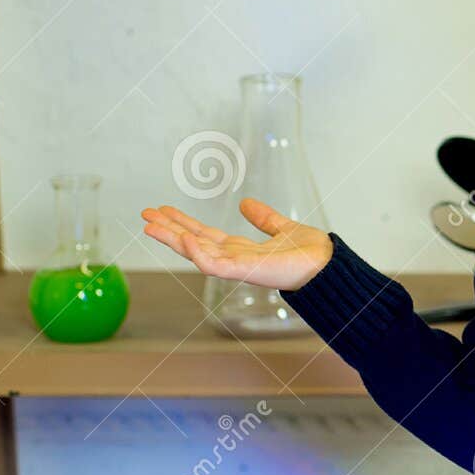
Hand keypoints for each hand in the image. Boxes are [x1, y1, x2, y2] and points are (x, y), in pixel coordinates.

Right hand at [140, 198, 332, 291]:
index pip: (205, 235)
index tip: (163, 210)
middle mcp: (236, 260)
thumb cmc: (310, 253)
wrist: (329, 265)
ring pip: (197, 254)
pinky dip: (200, 255)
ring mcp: (239, 267)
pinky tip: (186, 240)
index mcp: (242, 250)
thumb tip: (246, 203)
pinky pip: (216, 266)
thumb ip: (264, 218)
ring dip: (174, 240)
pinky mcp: (247, 272)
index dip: (183, 223)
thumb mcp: (281, 227)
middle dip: (169, 230)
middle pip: (194, 243)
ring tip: (151, 225)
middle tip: (145, 214)